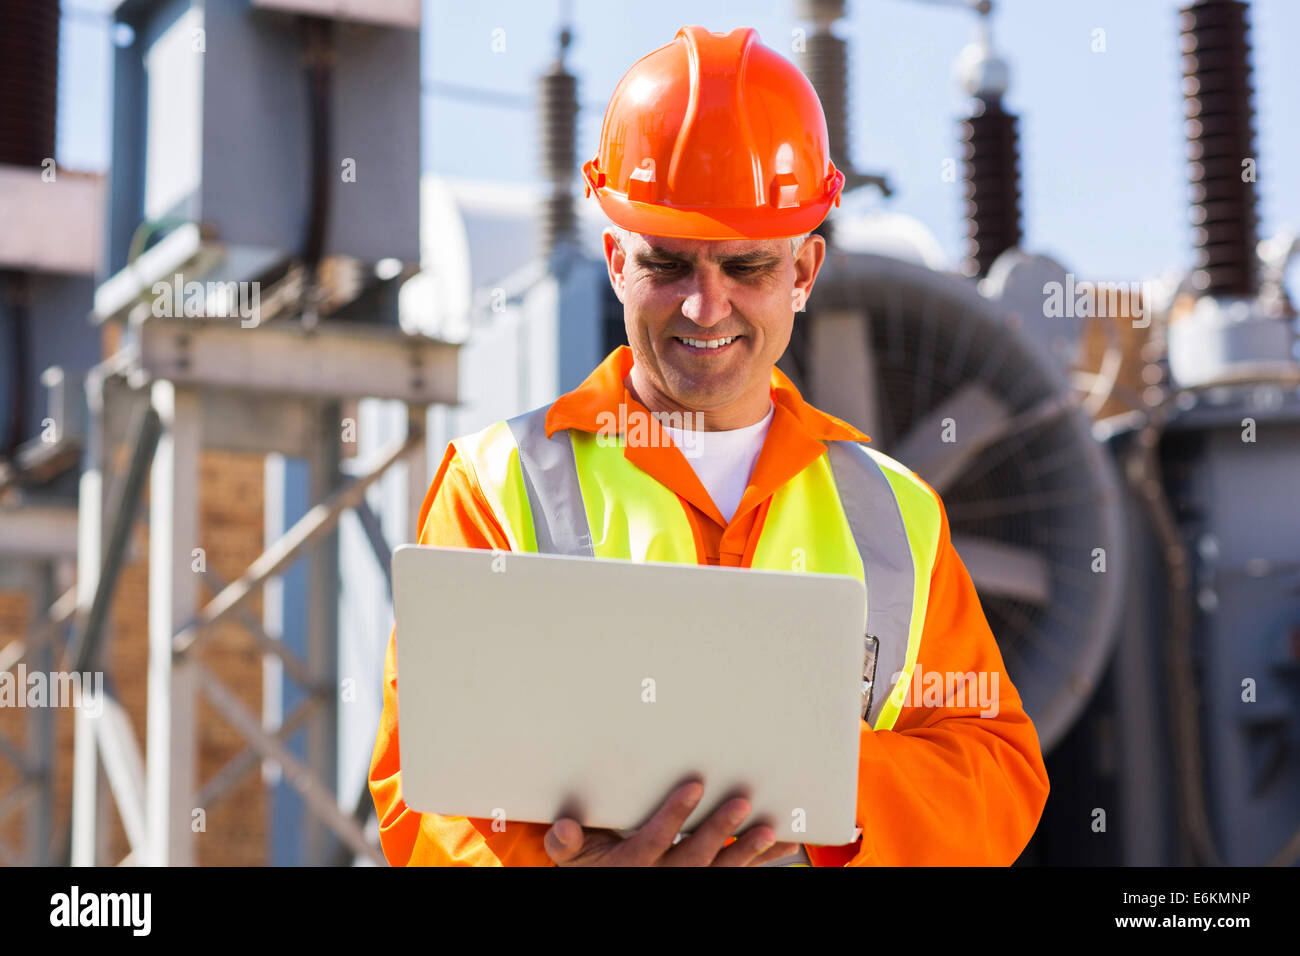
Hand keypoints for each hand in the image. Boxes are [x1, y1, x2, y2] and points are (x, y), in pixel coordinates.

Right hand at [543, 781, 798, 865]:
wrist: (611, 888)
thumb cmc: (594, 865)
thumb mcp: (575, 858)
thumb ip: (567, 842)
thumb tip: (563, 827)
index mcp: (630, 866)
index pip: (654, 841)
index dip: (675, 815)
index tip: (695, 785)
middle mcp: (662, 879)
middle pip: (694, 858)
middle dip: (719, 831)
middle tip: (743, 801)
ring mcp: (688, 885)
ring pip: (721, 872)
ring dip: (747, 851)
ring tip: (770, 830)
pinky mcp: (707, 884)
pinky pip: (735, 875)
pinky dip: (760, 860)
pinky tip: (784, 843)